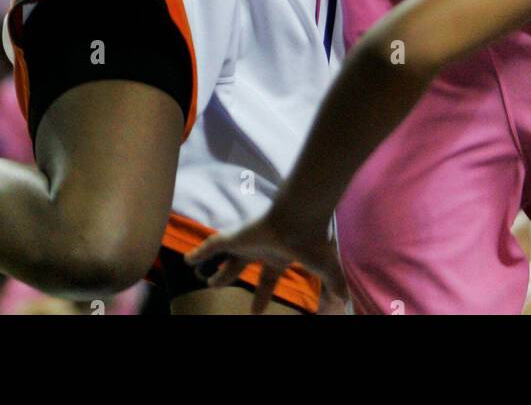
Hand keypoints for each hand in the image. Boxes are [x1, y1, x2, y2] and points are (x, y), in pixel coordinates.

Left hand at [184, 204, 346, 314]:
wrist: (300, 219)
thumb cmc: (311, 243)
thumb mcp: (325, 270)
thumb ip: (334, 286)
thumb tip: (345, 303)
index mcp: (278, 259)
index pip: (266, 281)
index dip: (260, 296)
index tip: (255, 311)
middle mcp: (260, 249)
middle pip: (239, 266)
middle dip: (226, 277)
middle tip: (213, 287)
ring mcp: (246, 242)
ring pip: (224, 256)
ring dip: (210, 265)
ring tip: (195, 273)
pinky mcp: (236, 236)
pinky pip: (212, 245)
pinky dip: (198, 252)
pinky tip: (185, 260)